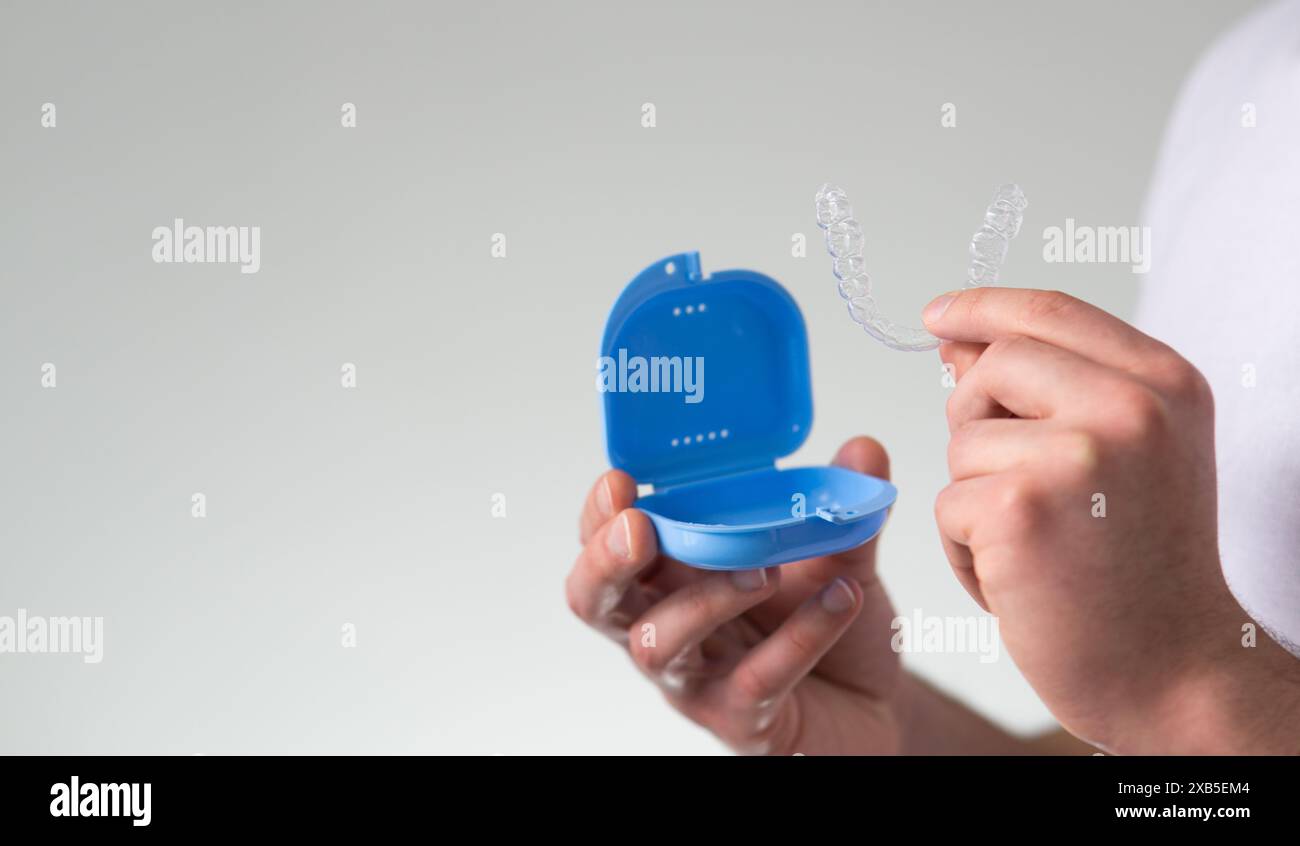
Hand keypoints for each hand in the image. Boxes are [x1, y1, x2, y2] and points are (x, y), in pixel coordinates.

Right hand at [565, 438, 905, 754]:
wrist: (872, 707)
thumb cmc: (823, 624)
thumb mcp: (833, 555)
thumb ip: (838, 505)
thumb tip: (863, 450)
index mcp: (672, 575)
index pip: (606, 543)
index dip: (598, 515)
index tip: (620, 480)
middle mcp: (668, 627)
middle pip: (596, 600)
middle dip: (606, 561)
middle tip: (638, 529)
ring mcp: (697, 680)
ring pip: (659, 643)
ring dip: (704, 598)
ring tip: (765, 569)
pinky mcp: (741, 720)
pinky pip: (755, 679)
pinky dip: (798, 635)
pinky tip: (840, 599)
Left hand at [924, 287, 1299, 753]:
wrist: (1172, 670)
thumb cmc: (1139, 566)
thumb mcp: (1122, 453)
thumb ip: (1050, 388)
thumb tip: (962, 343)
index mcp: (1164, 382)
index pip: (1050, 311)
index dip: (983, 308)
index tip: (938, 316)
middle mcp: (1131, 407)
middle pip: (994, 364)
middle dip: (976, 417)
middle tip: (1012, 481)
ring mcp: (1076, 455)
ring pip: (963, 441)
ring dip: (976, 497)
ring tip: (1036, 545)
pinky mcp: (1020, 508)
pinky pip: (946, 502)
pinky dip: (965, 548)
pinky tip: (1020, 578)